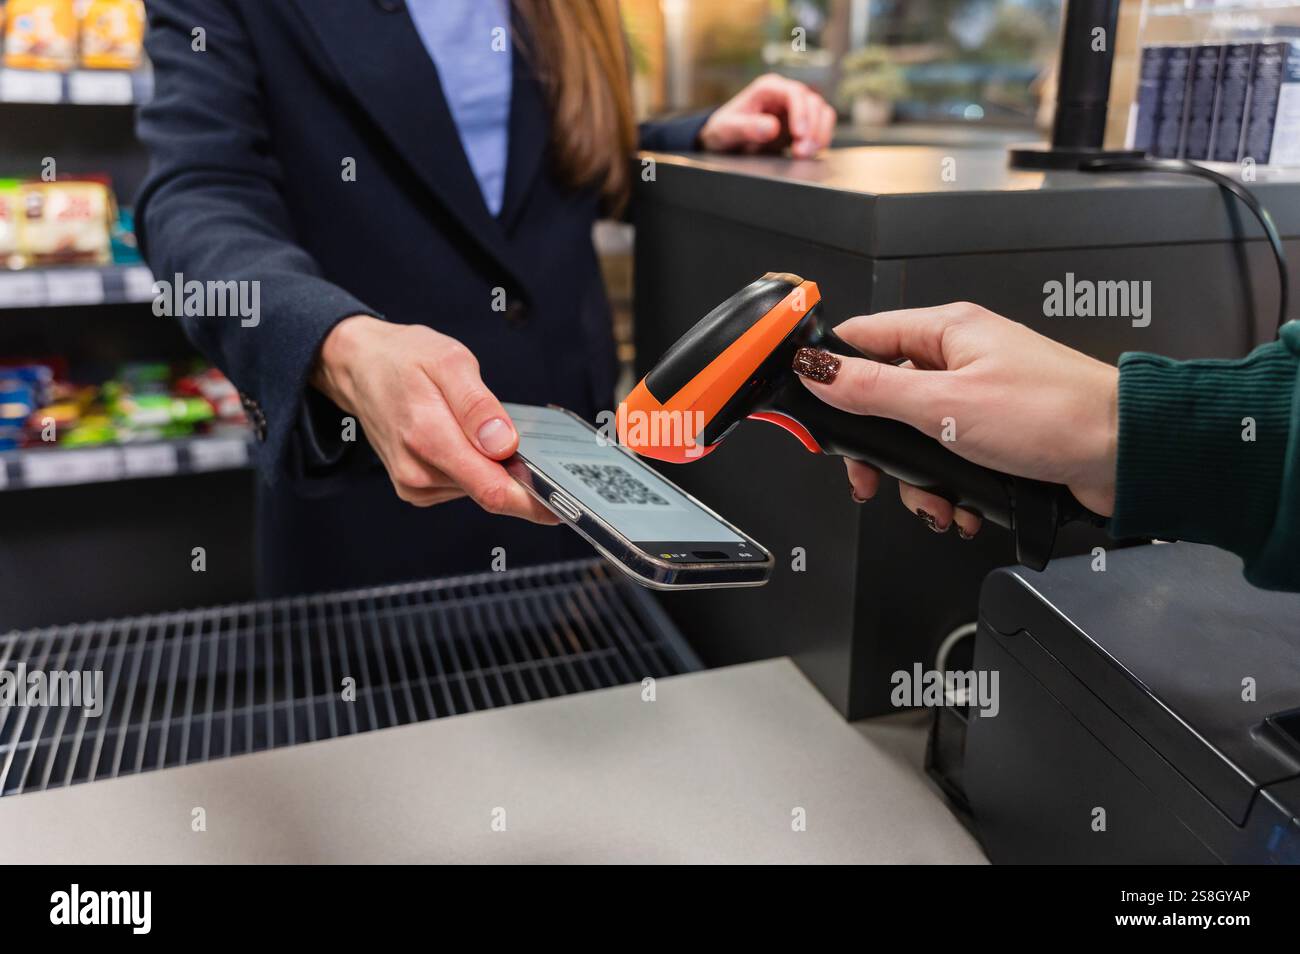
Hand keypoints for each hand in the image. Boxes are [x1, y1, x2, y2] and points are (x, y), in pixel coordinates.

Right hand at [312, 315, 557, 523]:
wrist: (356, 366)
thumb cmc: (403, 358)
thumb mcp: (448, 361)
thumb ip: (478, 406)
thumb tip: (505, 444)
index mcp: (428, 438)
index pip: (493, 491)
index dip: (536, 501)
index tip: (566, 503)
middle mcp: (418, 471)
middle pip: (491, 492)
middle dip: (519, 474)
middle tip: (529, 440)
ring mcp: (415, 484)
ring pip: (479, 489)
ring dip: (495, 467)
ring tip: (484, 428)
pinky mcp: (417, 488)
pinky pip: (463, 486)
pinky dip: (477, 468)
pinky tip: (468, 440)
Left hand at [699, 73, 835, 158]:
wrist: (726, 139)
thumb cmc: (723, 129)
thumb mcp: (726, 129)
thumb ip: (746, 128)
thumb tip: (771, 127)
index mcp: (767, 89)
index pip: (793, 93)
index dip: (800, 112)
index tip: (799, 134)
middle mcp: (785, 94)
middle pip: (812, 102)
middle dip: (811, 128)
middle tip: (801, 152)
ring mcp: (795, 108)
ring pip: (822, 113)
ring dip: (820, 134)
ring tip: (805, 154)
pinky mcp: (802, 123)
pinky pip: (821, 126)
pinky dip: (821, 139)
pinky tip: (811, 153)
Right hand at [792, 303, 1118, 537]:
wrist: (1128, 454)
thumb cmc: (1055, 414)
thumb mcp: (945, 405)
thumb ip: (874, 390)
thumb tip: (819, 372)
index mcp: (946, 332)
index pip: (864, 338)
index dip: (831, 372)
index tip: (812, 410)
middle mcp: (961, 359)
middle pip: (884, 398)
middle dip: (877, 449)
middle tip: (870, 477)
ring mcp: (979, 398)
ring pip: (916, 439)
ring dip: (918, 480)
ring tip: (934, 501)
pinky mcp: (997, 435)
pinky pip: (950, 461)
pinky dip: (949, 490)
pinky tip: (961, 506)